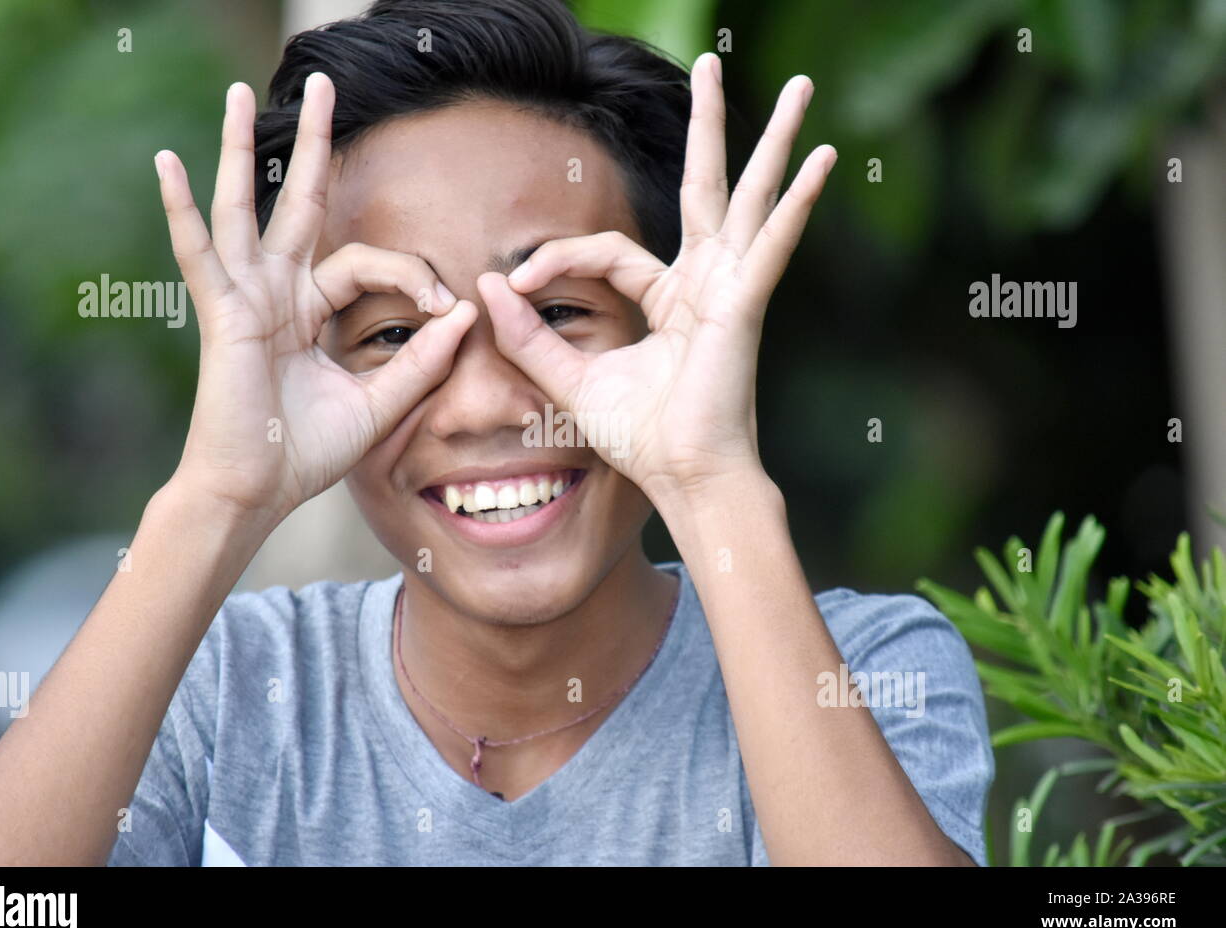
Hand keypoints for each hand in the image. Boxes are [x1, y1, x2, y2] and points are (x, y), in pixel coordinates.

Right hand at [155, 73, 476, 522]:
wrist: (258, 493)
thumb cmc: (306, 453)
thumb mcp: (379, 404)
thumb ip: (421, 362)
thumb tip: (464, 314)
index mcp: (309, 312)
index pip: (364, 263)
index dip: (409, 274)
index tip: (444, 306)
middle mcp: (276, 294)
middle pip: (299, 204)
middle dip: (313, 147)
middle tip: (325, 86)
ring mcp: (245, 299)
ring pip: (244, 209)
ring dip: (240, 150)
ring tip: (238, 92)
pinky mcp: (222, 315)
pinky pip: (199, 254)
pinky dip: (182, 210)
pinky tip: (169, 163)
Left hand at [478, 54, 833, 503]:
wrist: (683, 480)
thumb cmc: (641, 439)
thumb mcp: (570, 381)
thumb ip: (530, 338)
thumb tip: (488, 287)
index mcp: (669, 297)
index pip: (608, 250)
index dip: (557, 258)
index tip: (513, 284)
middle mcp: (705, 282)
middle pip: (706, 187)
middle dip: (708, 126)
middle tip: (710, 65)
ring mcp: (731, 289)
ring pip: (750, 199)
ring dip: (773, 143)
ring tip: (801, 88)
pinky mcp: (744, 307)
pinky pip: (771, 246)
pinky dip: (795, 206)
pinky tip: (821, 160)